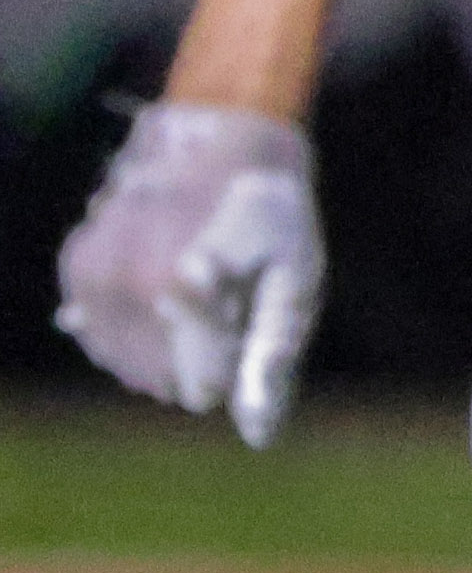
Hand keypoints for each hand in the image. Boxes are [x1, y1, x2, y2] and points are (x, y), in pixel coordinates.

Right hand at [55, 104, 323, 449]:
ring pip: (125, 366)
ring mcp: (95, 275)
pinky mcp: (77, 266)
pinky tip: (159, 284)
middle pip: (161, 383)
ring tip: (196, 283)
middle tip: (228, 293)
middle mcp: (130, 286)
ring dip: (164, 344)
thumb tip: (259, 436)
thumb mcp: (295, 280)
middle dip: (200, 355)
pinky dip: (131, 326)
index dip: (234, 361)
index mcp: (186, 291)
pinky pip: (97, 336)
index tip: (250, 311)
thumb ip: (273, 360)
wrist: (221, 136)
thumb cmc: (272, 215)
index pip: (201, 389)